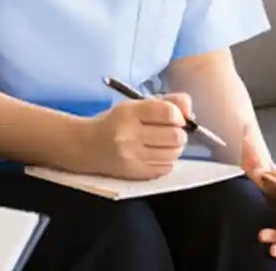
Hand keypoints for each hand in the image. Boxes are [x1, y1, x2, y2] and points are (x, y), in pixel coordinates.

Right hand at [74, 93, 193, 179]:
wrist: (85, 145)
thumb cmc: (114, 122)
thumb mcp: (134, 106)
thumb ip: (165, 103)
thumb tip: (190, 110)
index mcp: (128, 112)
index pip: (168, 113)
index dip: (178, 115)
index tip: (174, 117)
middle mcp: (128, 134)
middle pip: (175, 136)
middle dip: (179, 133)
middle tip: (170, 132)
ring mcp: (130, 156)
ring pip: (173, 154)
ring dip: (174, 148)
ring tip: (163, 144)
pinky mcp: (133, 173)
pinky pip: (165, 168)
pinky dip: (165, 161)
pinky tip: (155, 155)